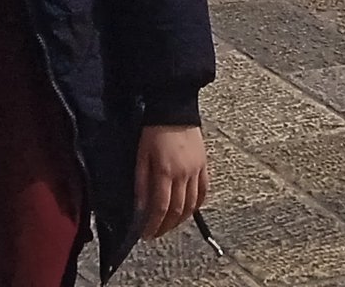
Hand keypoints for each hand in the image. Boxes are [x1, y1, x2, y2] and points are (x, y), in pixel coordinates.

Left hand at [135, 124, 207, 240]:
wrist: (174, 109)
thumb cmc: (153, 132)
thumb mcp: (141, 156)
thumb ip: (142, 184)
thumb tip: (140, 208)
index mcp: (165, 172)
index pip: (161, 208)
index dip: (154, 225)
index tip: (147, 234)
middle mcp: (183, 175)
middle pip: (178, 211)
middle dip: (166, 226)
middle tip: (156, 233)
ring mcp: (196, 171)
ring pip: (192, 204)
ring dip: (181, 220)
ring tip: (170, 225)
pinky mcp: (204, 165)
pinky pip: (204, 191)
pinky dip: (197, 205)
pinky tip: (190, 210)